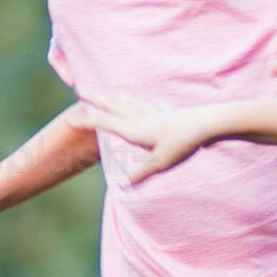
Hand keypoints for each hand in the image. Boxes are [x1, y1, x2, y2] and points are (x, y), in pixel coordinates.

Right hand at [77, 95, 227, 182]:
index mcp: (134, 129)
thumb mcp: (160, 163)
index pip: (104, 123)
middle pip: (114, 105)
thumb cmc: (182, 144)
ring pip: (129, 101)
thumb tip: (123, 184)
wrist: (207, 124)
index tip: (70, 118)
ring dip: (115, 96)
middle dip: (96, 99)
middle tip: (81, 91)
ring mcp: (155, 111)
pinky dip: (143, 101)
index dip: (86, 121)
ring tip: (107, 93)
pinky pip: (151, 104)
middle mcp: (141, 117)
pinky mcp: (169, 112)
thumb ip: (140, 173)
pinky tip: (146, 101)